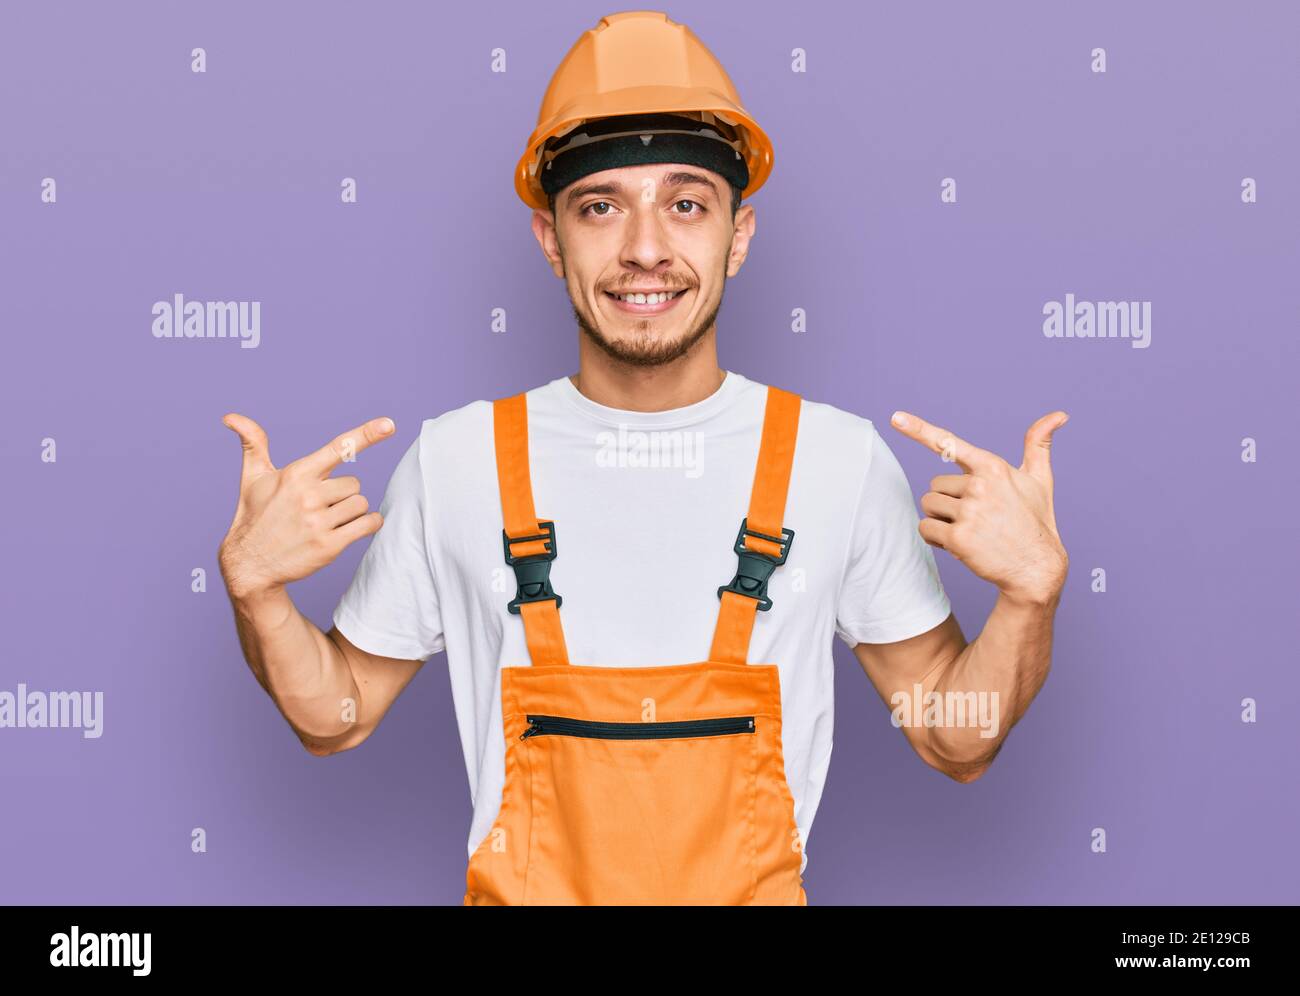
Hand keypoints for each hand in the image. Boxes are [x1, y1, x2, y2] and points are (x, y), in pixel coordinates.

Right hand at [218, 414, 395, 599]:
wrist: (249, 565)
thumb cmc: (254, 516)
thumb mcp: (252, 478)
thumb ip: (253, 443)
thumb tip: (230, 416)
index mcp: (296, 474)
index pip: (338, 448)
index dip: (366, 434)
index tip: (389, 424)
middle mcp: (309, 495)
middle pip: (354, 484)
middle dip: (342, 495)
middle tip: (320, 507)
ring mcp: (319, 522)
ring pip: (361, 504)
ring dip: (352, 512)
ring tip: (327, 521)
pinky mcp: (329, 545)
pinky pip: (368, 525)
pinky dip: (368, 525)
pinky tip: (352, 528)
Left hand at [889, 409, 1068, 605]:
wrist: (1037, 568)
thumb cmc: (1035, 521)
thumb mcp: (1040, 479)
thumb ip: (1039, 444)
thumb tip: (1060, 414)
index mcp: (993, 467)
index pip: (950, 444)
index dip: (919, 430)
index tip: (896, 418)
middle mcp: (980, 486)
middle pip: (934, 486)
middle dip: (948, 502)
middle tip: (976, 518)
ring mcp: (969, 513)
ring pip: (928, 507)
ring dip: (941, 521)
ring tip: (970, 531)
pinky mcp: (959, 538)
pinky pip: (926, 530)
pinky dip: (936, 539)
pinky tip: (960, 545)